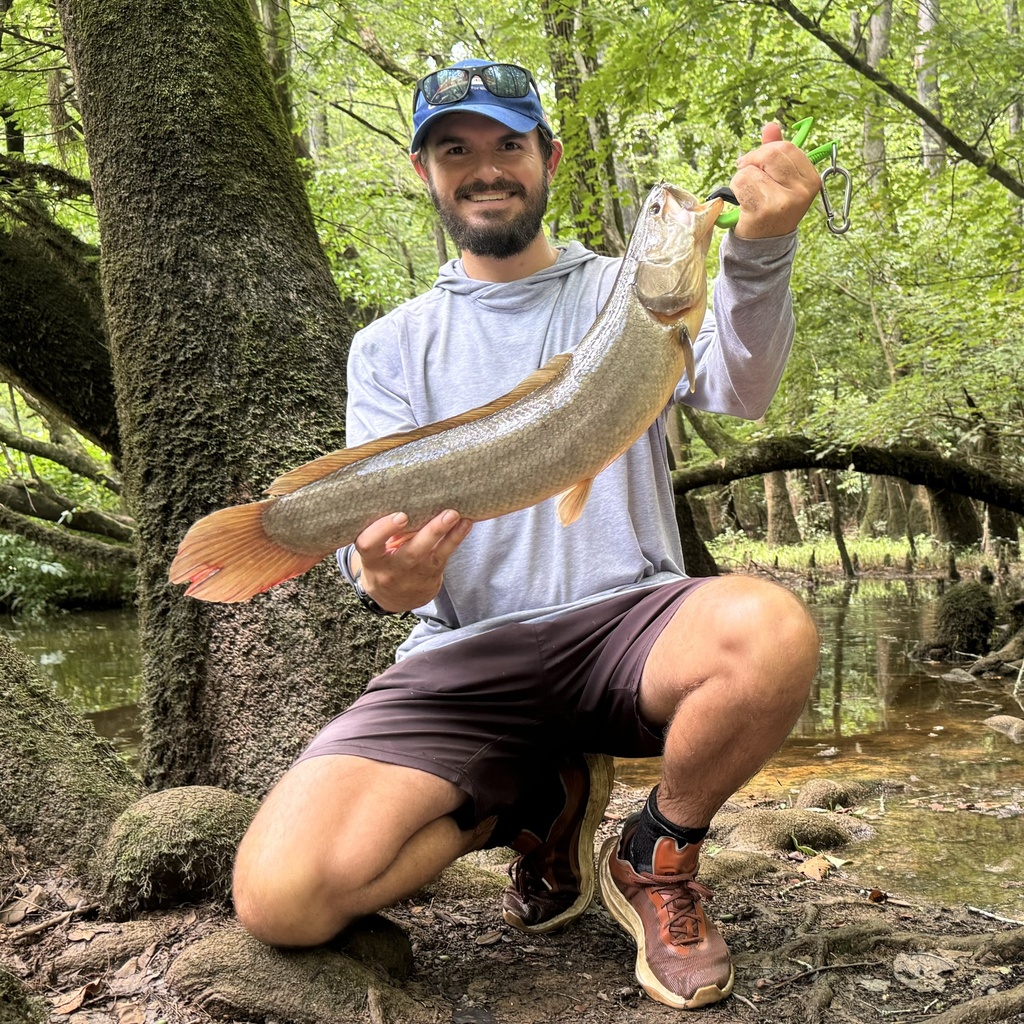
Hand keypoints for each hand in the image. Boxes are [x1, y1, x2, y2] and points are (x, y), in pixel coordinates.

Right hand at [351, 509, 472, 612]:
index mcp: (372, 559)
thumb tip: (402, 495)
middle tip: (445, 514)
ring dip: (447, 533)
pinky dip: (456, 537)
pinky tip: (465, 524)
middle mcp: (393, 569)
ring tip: (456, 515)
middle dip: (430, 533)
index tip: (401, 516)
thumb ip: (382, 531)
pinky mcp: (432, 573)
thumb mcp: (374, 551)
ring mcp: (415, 574)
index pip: (369, 544)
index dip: (383, 530)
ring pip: (432, 554)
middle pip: (411, 553)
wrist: (395, 597)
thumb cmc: (382, 561)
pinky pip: (444, 555)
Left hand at [730, 123, 819, 239]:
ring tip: (747, 193)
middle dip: (752, 160)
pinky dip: (735, 189)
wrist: (763, 245)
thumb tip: (771, 126)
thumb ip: (776, 153)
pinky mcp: (764, 210)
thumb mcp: (779, 180)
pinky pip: (741, 183)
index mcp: (811, 179)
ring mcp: (784, 201)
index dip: (766, 151)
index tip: (756, 162)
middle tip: (746, 172)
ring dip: (741, 178)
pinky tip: (741, 203)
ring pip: (753, 169)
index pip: (786, 147)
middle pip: (771, 154)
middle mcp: (802, 190)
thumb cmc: (771, 209)